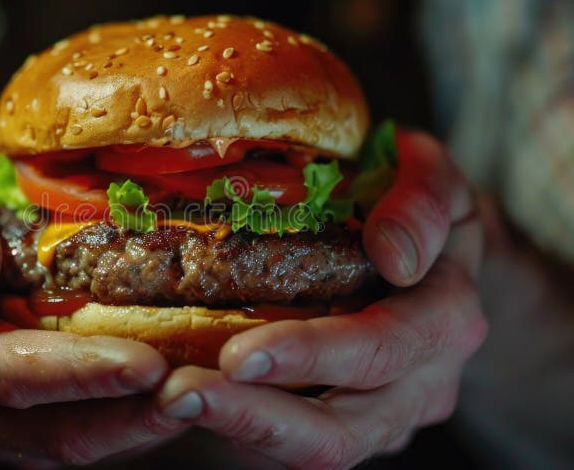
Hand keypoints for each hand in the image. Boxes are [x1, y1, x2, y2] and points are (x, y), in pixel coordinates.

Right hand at [0, 153, 183, 464]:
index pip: (2, 369)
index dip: (76, 373)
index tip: (148, 362)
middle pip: (44, 429)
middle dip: (124, 414)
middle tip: (194, 389)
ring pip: (67, 448)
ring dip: (137, 429)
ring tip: (198, 396)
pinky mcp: (18, 427)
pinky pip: (79, 441)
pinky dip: (130, 427)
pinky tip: (174, 397)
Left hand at [155, 132, 487, 468]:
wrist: (426, 243)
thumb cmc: (412, 199)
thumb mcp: (432, 173)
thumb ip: (423, 202)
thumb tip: (393, 255)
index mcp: (443, 319)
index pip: (380, 351)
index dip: (310, 357)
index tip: (236, 356)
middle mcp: (421, 383)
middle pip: (341, 431)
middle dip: (255, 415)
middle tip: (179, 392)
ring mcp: (385, 413)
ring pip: (312, 451)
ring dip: (238, 428)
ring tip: (173, 397)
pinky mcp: (347, 420)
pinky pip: (290, 443)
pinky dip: (240, 426)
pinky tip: (190, 396)